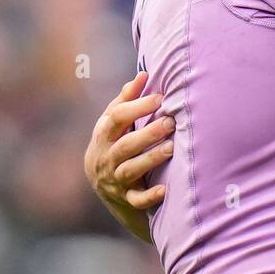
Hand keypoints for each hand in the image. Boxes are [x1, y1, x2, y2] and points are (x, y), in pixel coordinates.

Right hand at [84, 72, 173, 241]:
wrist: (102, 187)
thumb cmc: (114, 144)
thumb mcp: (113, 123)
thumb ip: (127, 100)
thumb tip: (143, 74)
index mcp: (104, 135)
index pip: (116, 118)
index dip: (137, 107)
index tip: (159, 98)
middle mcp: (107, 157)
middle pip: (125, 145)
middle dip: (148, 134)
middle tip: (171, 123)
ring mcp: (115, 180)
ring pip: (130, 170)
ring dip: (151, 159)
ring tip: (171, 148)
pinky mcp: (126, 198)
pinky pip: (137, 199)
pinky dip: (150, 195)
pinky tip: (165, 189)